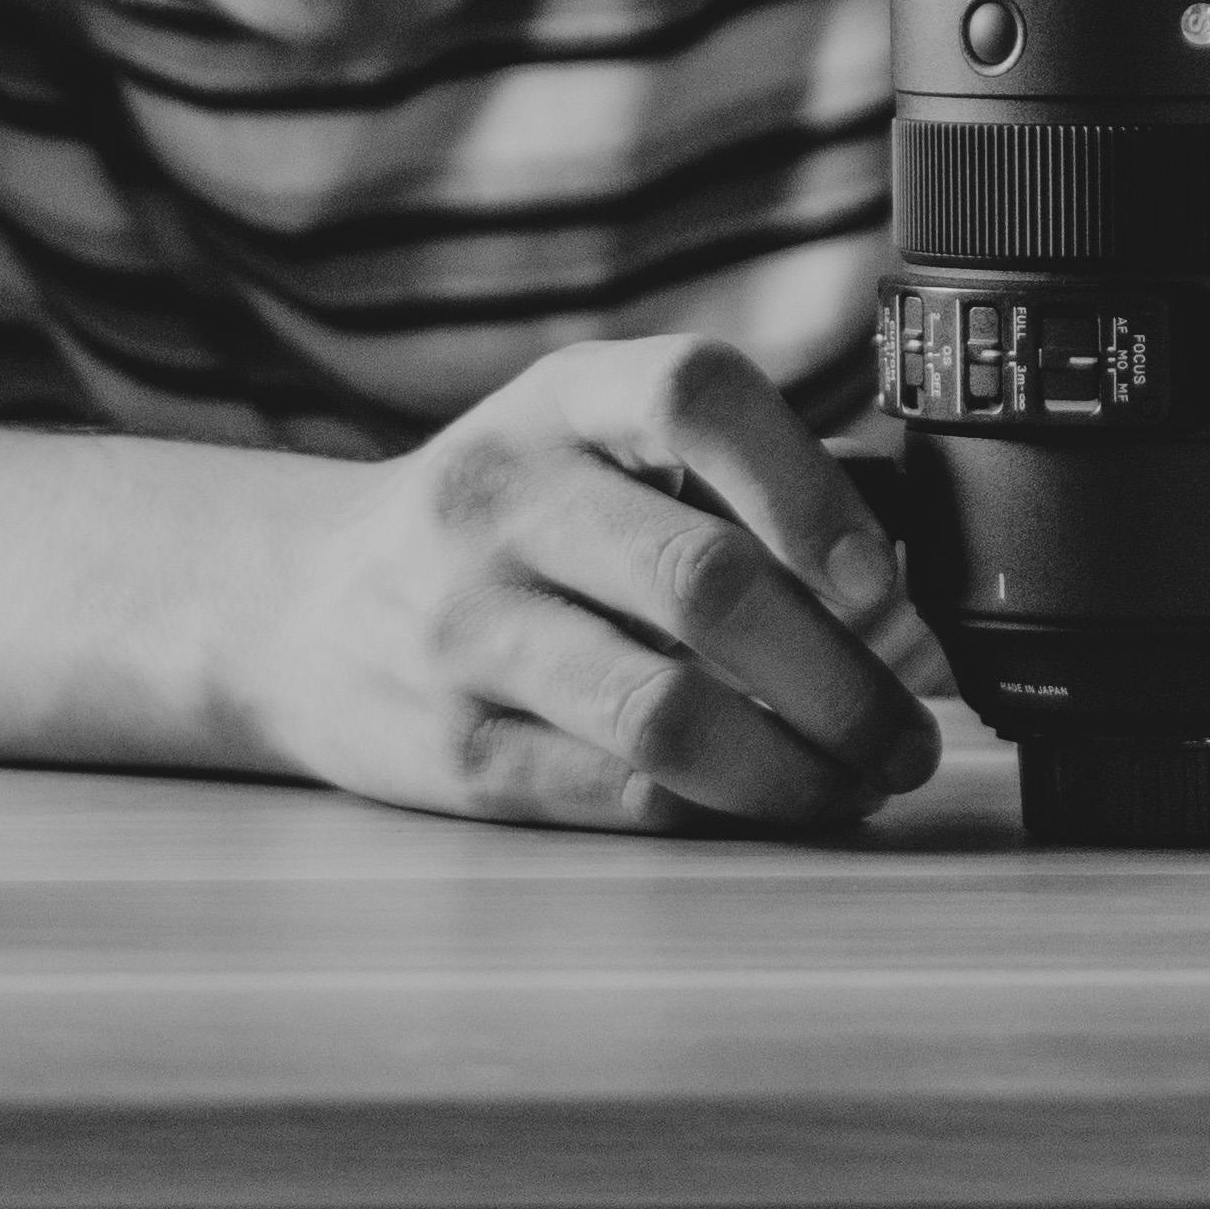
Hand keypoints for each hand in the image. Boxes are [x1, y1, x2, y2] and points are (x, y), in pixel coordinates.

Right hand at [249, 335, 949, 831]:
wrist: (295, 606)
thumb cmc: (504, 522)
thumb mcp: (587, 442)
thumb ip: (725, 481)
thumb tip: (905, 594)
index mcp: (563, 399)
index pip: (696, 398)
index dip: (808, 489)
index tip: (885, 582)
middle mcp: (503, 498)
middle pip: (704, 583)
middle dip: (844, 675)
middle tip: (914, 727)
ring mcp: (464, 628)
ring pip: (667, 712)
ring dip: (797, 766)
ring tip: (859, 782)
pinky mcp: (450, 750)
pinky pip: (615, 792)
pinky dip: (718, 810)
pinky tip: (770, 806)